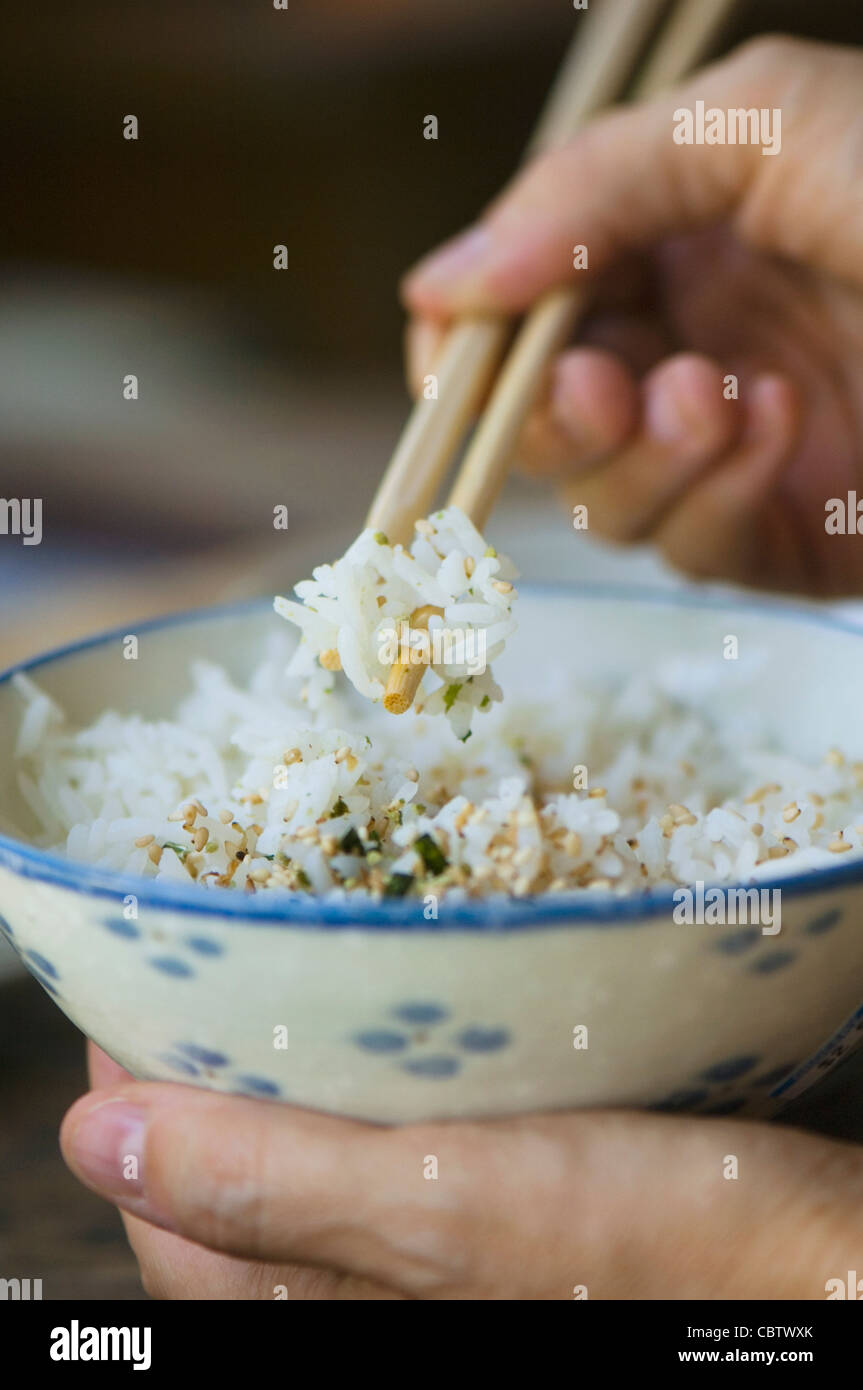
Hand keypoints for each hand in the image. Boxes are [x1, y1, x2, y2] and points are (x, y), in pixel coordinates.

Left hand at [60, 1044, 861, 1299]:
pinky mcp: (491, 1230)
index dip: (133, 1103)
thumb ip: (273, 1185)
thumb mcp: (448, 1211)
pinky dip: (368, 1088)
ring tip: (280, 977)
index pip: (171, 1221)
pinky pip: (389, 1162)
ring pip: (310, 1173)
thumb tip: (97, 1142)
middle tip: (205, 967)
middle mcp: (369, 1305)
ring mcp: (434, 1269)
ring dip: (284, 1077)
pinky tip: (392, 1024)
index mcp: (332, 1320)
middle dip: (204, 1084)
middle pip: (234, 1197)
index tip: (132, 996)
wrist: (815, 1261)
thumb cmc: (662, 1247)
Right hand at [402, 37, 862, 596]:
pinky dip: (717, 497)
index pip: (520, 314)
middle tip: (598, 383)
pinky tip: (785, 432)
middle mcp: (688, 349)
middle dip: (550, 411)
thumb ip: (588, 188)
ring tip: (719, 397)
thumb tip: (440, 285)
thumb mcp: (758, 123)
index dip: (472, 342)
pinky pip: (690, 547)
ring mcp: (732, 452)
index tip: (462, 347)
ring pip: (604, 498)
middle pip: (542, 422)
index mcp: (669, 247)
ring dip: (641, 454)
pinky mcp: (781, 536)